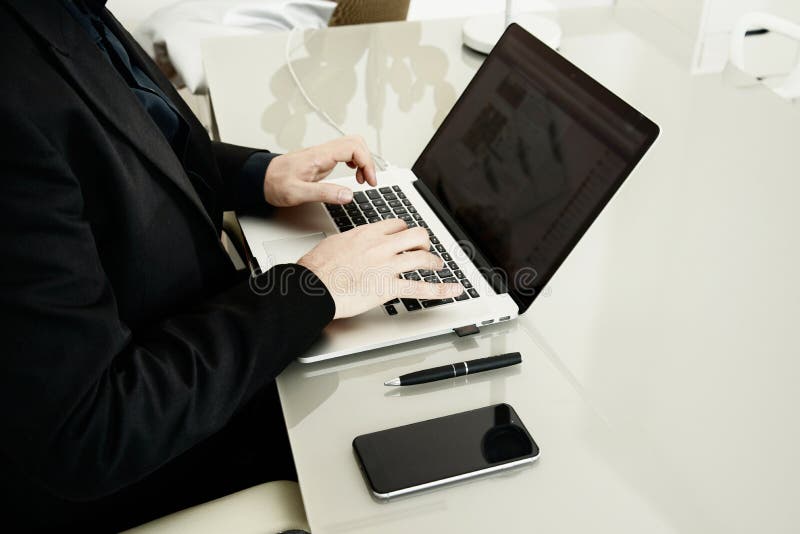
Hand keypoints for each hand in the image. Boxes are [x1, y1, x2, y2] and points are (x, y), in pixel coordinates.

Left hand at [263, 135, 376, 206]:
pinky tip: (353, 174)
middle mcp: (322, 152)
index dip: (367, 163)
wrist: (261, 178)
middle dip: (368, 161)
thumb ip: (324, 194)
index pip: (353, 148)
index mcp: (319, 156)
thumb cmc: (275, 183)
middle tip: (368, 180)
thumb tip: (348, 195)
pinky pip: (345, 153)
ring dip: (363, 161)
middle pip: (356, 142)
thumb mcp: (298, 193)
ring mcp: (323, 154)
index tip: (369, 181)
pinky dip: (355, 162)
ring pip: (352, 146)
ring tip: (362, 179)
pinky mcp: (322, 159)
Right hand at [297, 220, 464, 318]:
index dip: (405, 232)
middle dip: (424, 243)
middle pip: (416, 235)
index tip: (406, 238)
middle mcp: (381, 246)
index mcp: (367, 234)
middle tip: (424, 250)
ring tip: (436, 266)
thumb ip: (350, 242)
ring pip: (422, 258)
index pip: (396, 225)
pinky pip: (420, 288)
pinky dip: (441, 290)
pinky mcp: (388, 287)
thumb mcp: (334, 243)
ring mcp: (387, 266)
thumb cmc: (316, 269)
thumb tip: (350, 245)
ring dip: (433, 262)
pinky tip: (453, 290)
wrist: (312, 287)